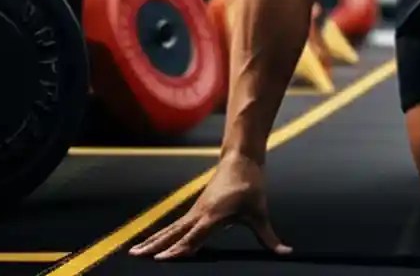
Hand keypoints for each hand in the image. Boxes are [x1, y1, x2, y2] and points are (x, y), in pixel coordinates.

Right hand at [129, 153, 291, 260]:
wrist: (240, 158)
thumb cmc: (250, 184)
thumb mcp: (260, 213)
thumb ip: (269, 237)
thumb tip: (285, 252)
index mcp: (213, 215)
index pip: (193, 237)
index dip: (178, 250)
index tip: (161, 260)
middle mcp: (199, 214)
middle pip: (174, 234)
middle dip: (155, 246)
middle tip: (135, 256)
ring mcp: (195, 211)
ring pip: (171, 229)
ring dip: (153, 240)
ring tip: (134, 252)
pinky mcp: (195, 210)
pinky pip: (175, 225)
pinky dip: (162, 234)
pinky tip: (153, 243)